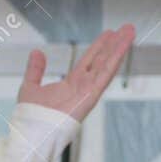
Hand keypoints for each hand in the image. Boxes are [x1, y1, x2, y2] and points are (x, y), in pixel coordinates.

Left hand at [16, 24, 134, 120]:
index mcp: (72, 83)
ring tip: (130, 32)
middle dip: (115, 44)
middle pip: (102, 60)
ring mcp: (88, 91)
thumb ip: (35, 69)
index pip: (89, 60)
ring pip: (107, 65)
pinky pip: (104, 76)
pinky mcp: (90, 97)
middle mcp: (83, 86)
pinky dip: (114, 61)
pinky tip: (122, 48)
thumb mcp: (30, 86)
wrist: (33, 132)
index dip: (99, 46)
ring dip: (120, 48)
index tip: (109, 34)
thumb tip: (37, 52)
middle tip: (126, 29)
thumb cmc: (31, 116)